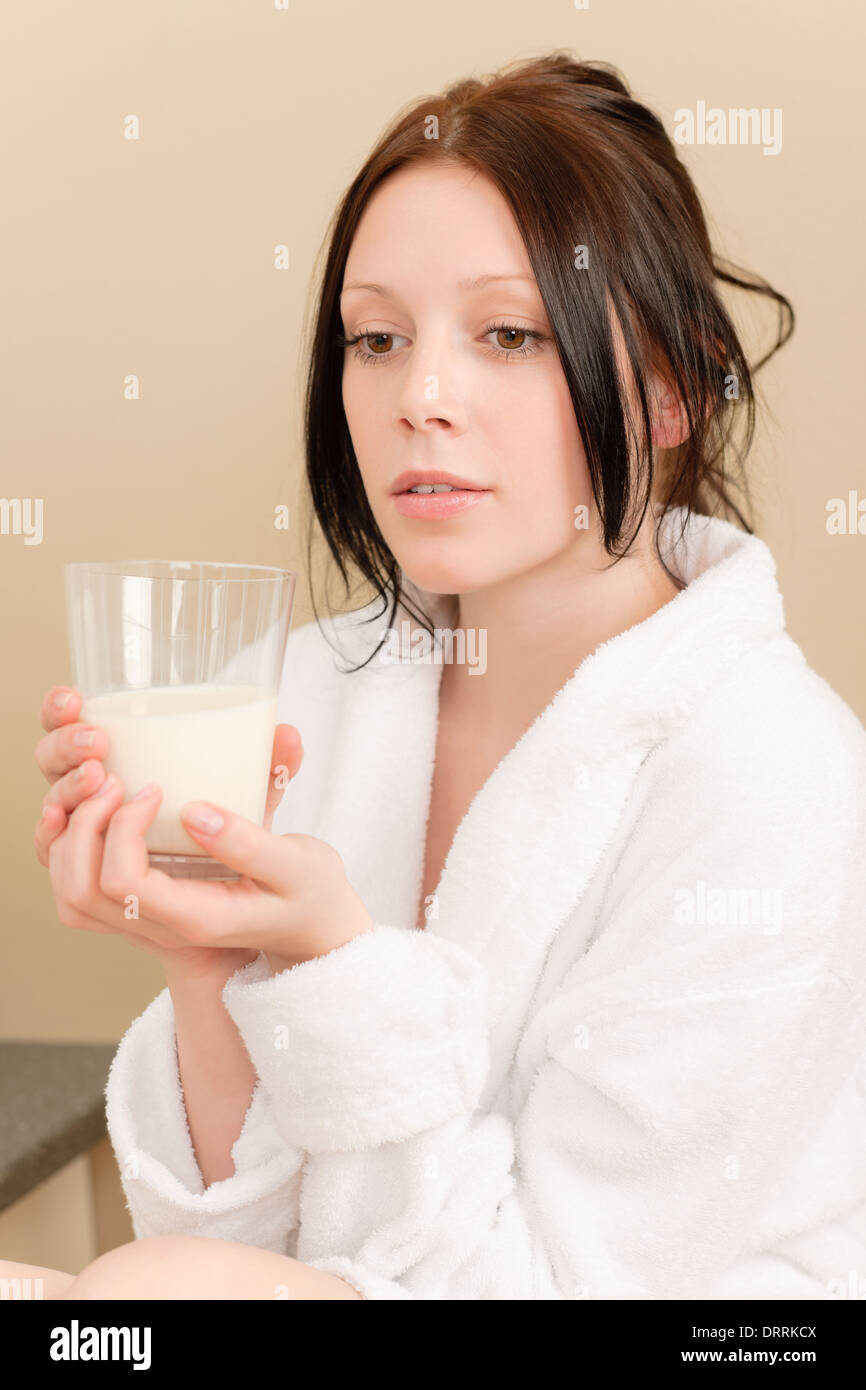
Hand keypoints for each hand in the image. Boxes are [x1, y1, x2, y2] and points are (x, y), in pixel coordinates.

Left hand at [33, 685, 311, 979]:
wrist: (312, 924)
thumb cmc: (309, 890)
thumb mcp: (294, 864)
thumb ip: (248, 842)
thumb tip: (194, 812)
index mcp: (196, 919)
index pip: (125, 883)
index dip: (123, 828)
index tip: (154, 788)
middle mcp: (163, 927)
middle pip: (82, 890)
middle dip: (86, 825)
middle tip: (114, 778)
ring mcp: (148, 922)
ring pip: (71, 895)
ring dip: (70, 839)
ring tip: (97, 793)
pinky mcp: (144, 907)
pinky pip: (82, 892)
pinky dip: (72, 852)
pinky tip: (91, 815)